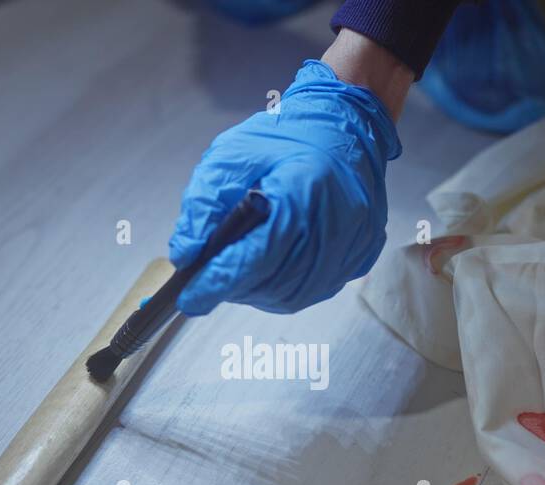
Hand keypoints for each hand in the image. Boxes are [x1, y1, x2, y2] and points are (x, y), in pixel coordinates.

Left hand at [169, 56, 403, 314]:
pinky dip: (283, 288)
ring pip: (292, 295)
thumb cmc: (284, 139)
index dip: (218, 282)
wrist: (341, 126)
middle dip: (234, 284)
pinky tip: (271, 266)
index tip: (189, 299)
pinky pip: (314, 290)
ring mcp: (352, 244)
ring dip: (257, 289)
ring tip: (241, 267)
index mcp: (301, 192)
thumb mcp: (230, 156)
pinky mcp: (360, 255)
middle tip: (212, 275)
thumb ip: (203, 205)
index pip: (254, 255)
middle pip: (272, 281)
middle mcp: (335, 224)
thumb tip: (185, 255)